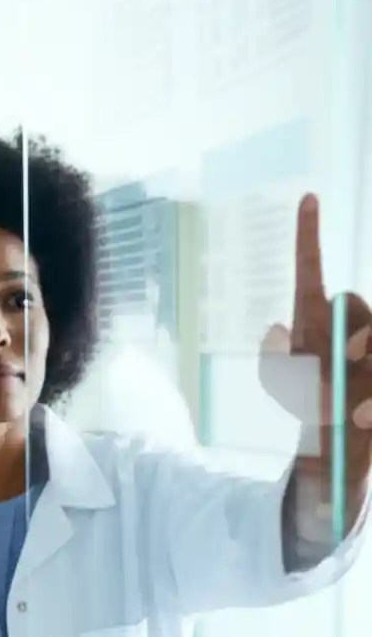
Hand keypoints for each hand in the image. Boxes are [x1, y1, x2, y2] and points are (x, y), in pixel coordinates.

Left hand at [259, 194, 371, 435]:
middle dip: (357, 330)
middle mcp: (347, 320)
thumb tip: (280, 327)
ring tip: (354, 402)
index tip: (307, 198)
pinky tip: (363, 416)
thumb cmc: (311, 404)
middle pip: (354, 301)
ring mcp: (371, 340)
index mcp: (313, 317)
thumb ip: (274, 360)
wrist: (338, 437)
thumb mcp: (283, 384)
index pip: (310, 267)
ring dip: (370, 366)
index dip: (307, 233)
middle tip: (348, 358)